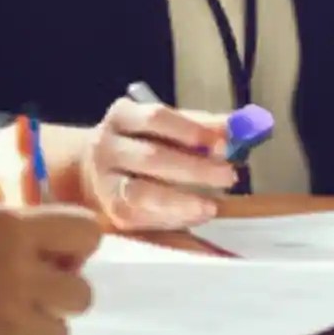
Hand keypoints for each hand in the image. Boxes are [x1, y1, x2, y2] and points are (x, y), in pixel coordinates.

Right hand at [0, 205, 100, 334]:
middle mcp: (15, 265)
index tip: (57, 261)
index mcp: (10, 225)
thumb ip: (17, 235)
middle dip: (61, 299)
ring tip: (6, 326)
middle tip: (30, 300)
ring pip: (63, 333)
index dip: (78, 250)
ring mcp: (6, 312)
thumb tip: (67, 253)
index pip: (87, 231)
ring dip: (40, 333)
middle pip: (84, 292)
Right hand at [77, 99, 236, 230]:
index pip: (156, 118)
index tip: (224, 144)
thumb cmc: (143, 143)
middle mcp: (106, 146)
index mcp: (123, 116)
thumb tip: (237, 128)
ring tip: (212, 206)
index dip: (192, 131)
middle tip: (229, 176)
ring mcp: (105, 182)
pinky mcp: (112, 213)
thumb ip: (201, 126)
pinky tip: (198, 215)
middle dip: (194, 169)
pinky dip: (175, 218)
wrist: (96, 172)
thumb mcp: (166, 127)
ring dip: (182, 201)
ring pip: (141, 193)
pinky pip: (144, 218)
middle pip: (151, 157)